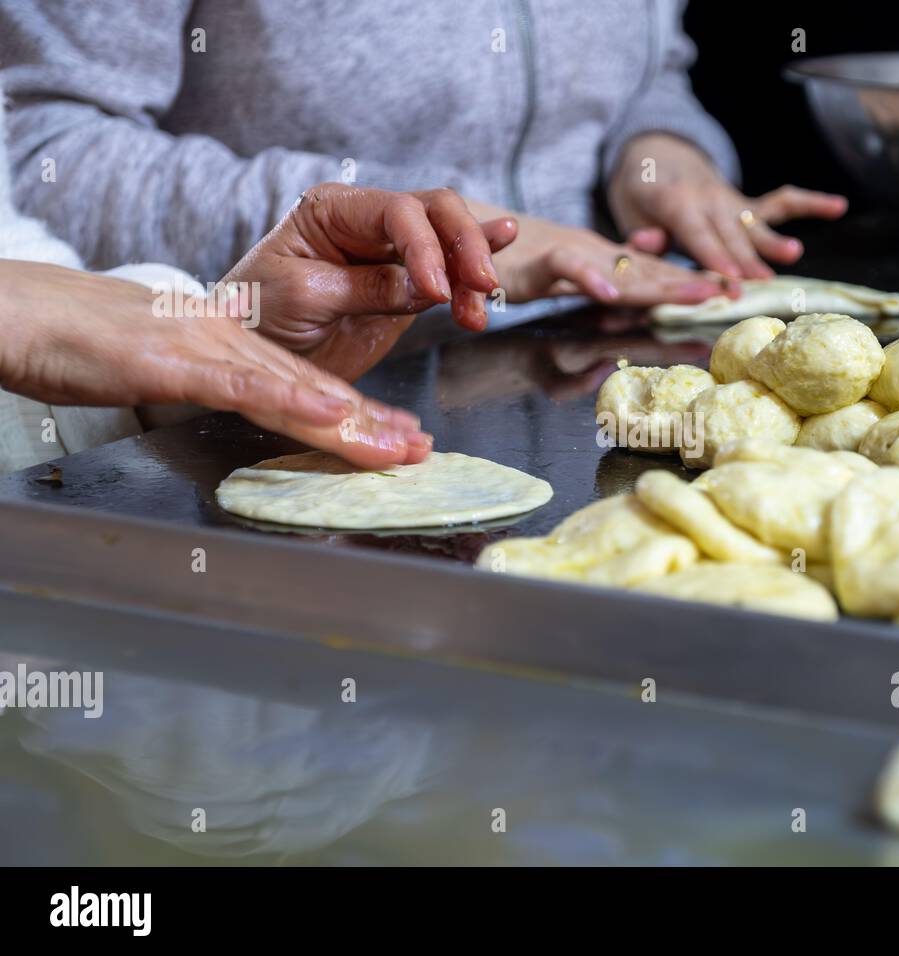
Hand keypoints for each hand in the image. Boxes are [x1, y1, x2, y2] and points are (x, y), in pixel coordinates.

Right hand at [0, 260, 430, 468]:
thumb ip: (212, 380)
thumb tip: (247, 400)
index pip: (310, 386)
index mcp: (232, 346)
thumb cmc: (88, 340)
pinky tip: (330, 413)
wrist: (27, 311)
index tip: (401, 438)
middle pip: (317, 390)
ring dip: (353, 421)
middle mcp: (234, 344)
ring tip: (399, 445)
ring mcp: (210, 350)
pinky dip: (291, 399)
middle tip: (422, 451)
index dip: (360, 414)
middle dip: (374, 425)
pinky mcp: (178, 361)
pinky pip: (246, 384)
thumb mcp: (165, 363)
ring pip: (297, 389)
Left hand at [224, 183, 516, 380]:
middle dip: (464, 248)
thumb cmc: (257, 314)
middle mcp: (368, 222)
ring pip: (450, 241)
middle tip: (481, 288)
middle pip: (435, 213)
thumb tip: (429, 286)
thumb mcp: (304, 296)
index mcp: (334, 209)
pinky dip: (477, 257)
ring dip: (472, 273)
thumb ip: (368, 287)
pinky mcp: (407, 288)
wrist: (250, 355)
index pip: (397, 212)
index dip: (426, 247)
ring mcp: (391, 254)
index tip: (436, 292)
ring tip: (480, 310)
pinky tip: (505, 236)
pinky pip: (448, 268)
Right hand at [461, 203, 734, 306]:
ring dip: (661, 281)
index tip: (728, 295)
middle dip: (691, 284)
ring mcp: (569, 256)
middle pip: (649, 274)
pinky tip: (610, 296)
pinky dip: (587, 279)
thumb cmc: (517, 259)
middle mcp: (593, 256)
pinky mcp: (537, 260)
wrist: (463, 233)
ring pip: (621, 269)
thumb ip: (601, 274)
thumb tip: (638, 265)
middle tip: (733, 294)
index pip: (653, 276)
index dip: (689, 284)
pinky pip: (566, 266)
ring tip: (697, 293)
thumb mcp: (567, 271)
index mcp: (601, 263)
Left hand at [607, 132, 848, 278]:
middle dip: (745, 262)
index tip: (730, 282)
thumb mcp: (630, 208)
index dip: (715, 260)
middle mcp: (710, 200)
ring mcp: (732, 202)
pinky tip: (838, 206)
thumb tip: (650, 242)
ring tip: (793, 253)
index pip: (698, 237)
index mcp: (677, 202)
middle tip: (759, 286)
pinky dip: (811, 202)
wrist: (658, 155)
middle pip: (730, 236)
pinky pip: (782, 203)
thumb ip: (642, 230)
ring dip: (772, 242)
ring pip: (755, 226)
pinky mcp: (748, 206)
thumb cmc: (642, 193)